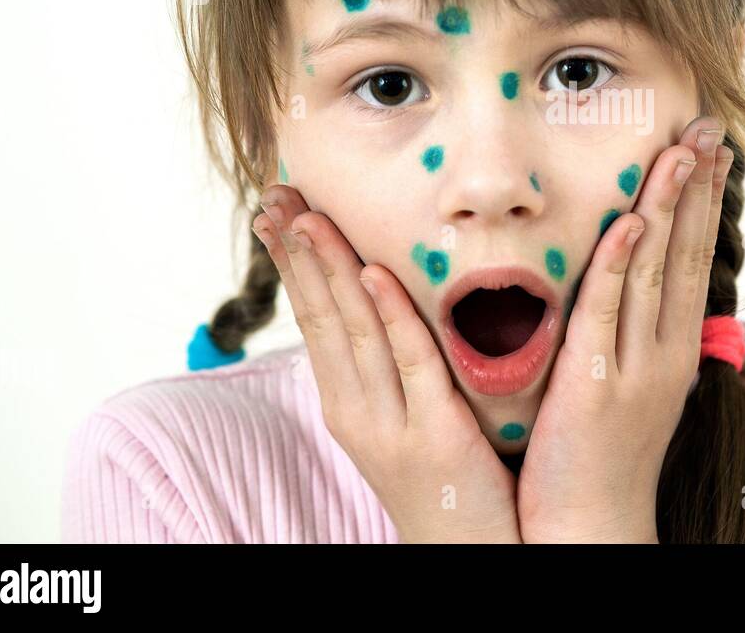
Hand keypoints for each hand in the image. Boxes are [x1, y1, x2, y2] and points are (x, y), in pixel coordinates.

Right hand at [254, 185, 521, 542]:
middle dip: (298, 253)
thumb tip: (379, 298)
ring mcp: (390, 423)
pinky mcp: (435, 434)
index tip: (278, 209)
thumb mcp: (401, 415)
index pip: (312, 316)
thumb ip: (389, 362)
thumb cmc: (443, 474)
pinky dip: (391, 316)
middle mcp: (356, 409)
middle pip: (321, 315)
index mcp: (346, 401)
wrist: (466, 548)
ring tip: (310, 217)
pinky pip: (411, 363)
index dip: (294, 262)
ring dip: (331, 269)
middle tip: (278, 196)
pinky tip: (374, 273)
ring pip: (355, 332)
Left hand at [515, 116, 732, 542]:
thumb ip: (640, 333)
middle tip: (709, 127)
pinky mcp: (594, 383)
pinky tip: (629, 221)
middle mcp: (667, 351)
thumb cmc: (606, 451)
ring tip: (680, 151)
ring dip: (668, 206)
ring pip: (654, 270)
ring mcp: (635, 366)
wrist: (594, 522)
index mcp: (677, 348)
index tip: (712, 150)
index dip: (705, 201)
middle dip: (698, 186)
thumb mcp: (638, 385)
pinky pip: (607, 313)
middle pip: (685, 252)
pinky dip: (619, 264)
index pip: (694, 258)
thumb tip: (637, 281)